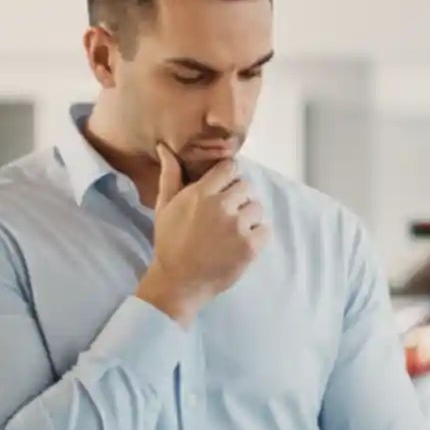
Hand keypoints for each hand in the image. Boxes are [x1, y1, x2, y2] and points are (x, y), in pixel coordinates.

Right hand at [135, 146, 269, 324]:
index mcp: (200, 193)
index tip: (223, 190)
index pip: (230, 167)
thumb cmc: (170, 243)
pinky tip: (240, 244)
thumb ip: (170, 175)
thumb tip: (166, 147)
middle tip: (226, 216)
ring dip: (249, 217)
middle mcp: (221, 206)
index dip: (228, 178)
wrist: (178, 282)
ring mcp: (237, 226)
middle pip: (246, 186)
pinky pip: (265, 230)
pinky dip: (257, 236)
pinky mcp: (250, 246)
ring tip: (233, 231)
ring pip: (257, 207)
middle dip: (239, 198)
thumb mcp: (164, 207)